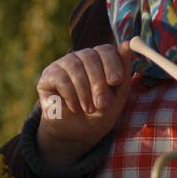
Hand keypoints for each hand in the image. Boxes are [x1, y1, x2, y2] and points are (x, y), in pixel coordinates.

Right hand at [35, 42, 133, 167]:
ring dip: (85, 91)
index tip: (116, 81)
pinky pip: (61, 79)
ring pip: (75, 67)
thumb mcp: (116, 98)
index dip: (112, 63)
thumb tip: (127, 44)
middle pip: (91, 57)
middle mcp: (82, 57)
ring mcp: (64, 64)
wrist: (75, 133)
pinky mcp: (49, 75)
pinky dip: (71, 95)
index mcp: (100, 59)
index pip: (105, 50)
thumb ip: (124, 73)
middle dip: (99, 83)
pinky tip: (75, 108)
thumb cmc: (98, 113)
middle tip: (102, 103)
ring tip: (89, 109)